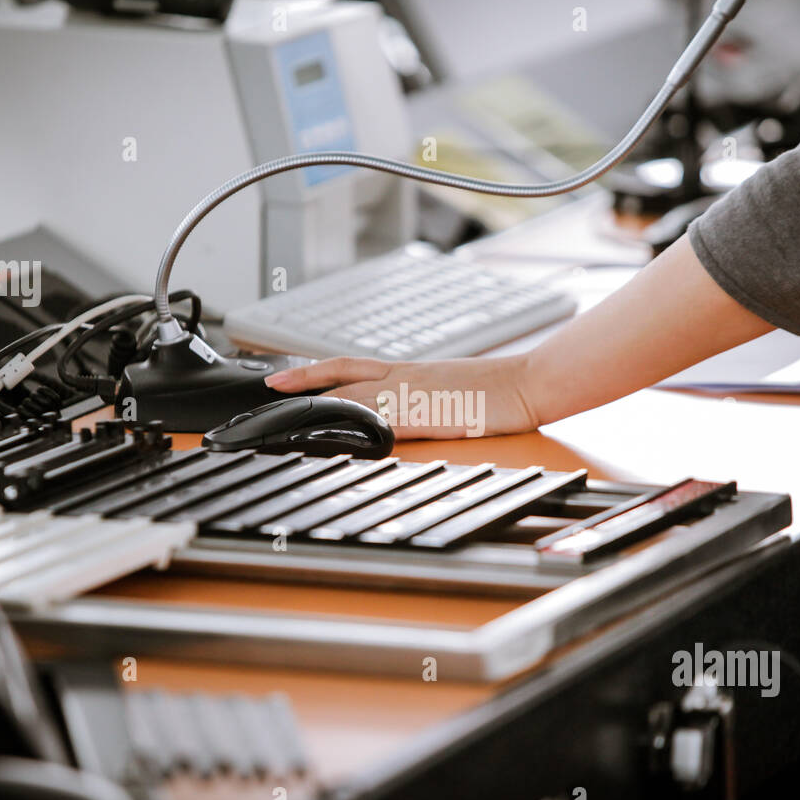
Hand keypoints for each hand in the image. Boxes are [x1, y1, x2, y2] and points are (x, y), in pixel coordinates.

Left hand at [264, 354, 538, 439]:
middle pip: (343, 376)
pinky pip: (385, 419)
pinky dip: (359, 426)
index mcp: (407, 372)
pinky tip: (339, 433)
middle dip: (304, 383)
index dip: (313, 371)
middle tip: (272, 390)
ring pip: (356, 396)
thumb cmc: (495, 391)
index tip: (283, 377)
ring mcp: (415, 395)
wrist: (527, 384)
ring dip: (322, 405)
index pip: (349, 366)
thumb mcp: (447, 391)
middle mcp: (405, 378)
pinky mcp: (429, 414)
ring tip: (290, 413)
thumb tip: (391, 413)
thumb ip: (417, 399)